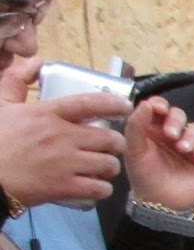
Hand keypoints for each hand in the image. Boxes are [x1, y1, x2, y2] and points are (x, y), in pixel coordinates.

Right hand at [0, 56, 128, 207]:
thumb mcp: (2, 105)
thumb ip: (17, 81)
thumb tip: (35, 61)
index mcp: (47, 114)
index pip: (88, 104)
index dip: (112, 104)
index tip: (126, 106)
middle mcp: (61, 136)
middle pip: (109, 139)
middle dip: (115, 144)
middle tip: (109, 148)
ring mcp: (65, 163)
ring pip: (108, 164)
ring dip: (110, 167)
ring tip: (102, 168)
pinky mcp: (65, 187)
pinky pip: (100, 188)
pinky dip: (102, 188)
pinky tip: (96, 186)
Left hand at [125, 94, 193, 211]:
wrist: (161, 204)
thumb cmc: (144, 176)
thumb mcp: (134, 151)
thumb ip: (136, 126)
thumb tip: (147, 103)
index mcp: (152, 129)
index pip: (158, 107)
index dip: (160, 104)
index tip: (159, 109)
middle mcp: (171, 135)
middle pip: (179, 115)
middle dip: (176, 121)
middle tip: (171, 135)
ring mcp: (188, 146)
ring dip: (191, 136)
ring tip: (183, 150)